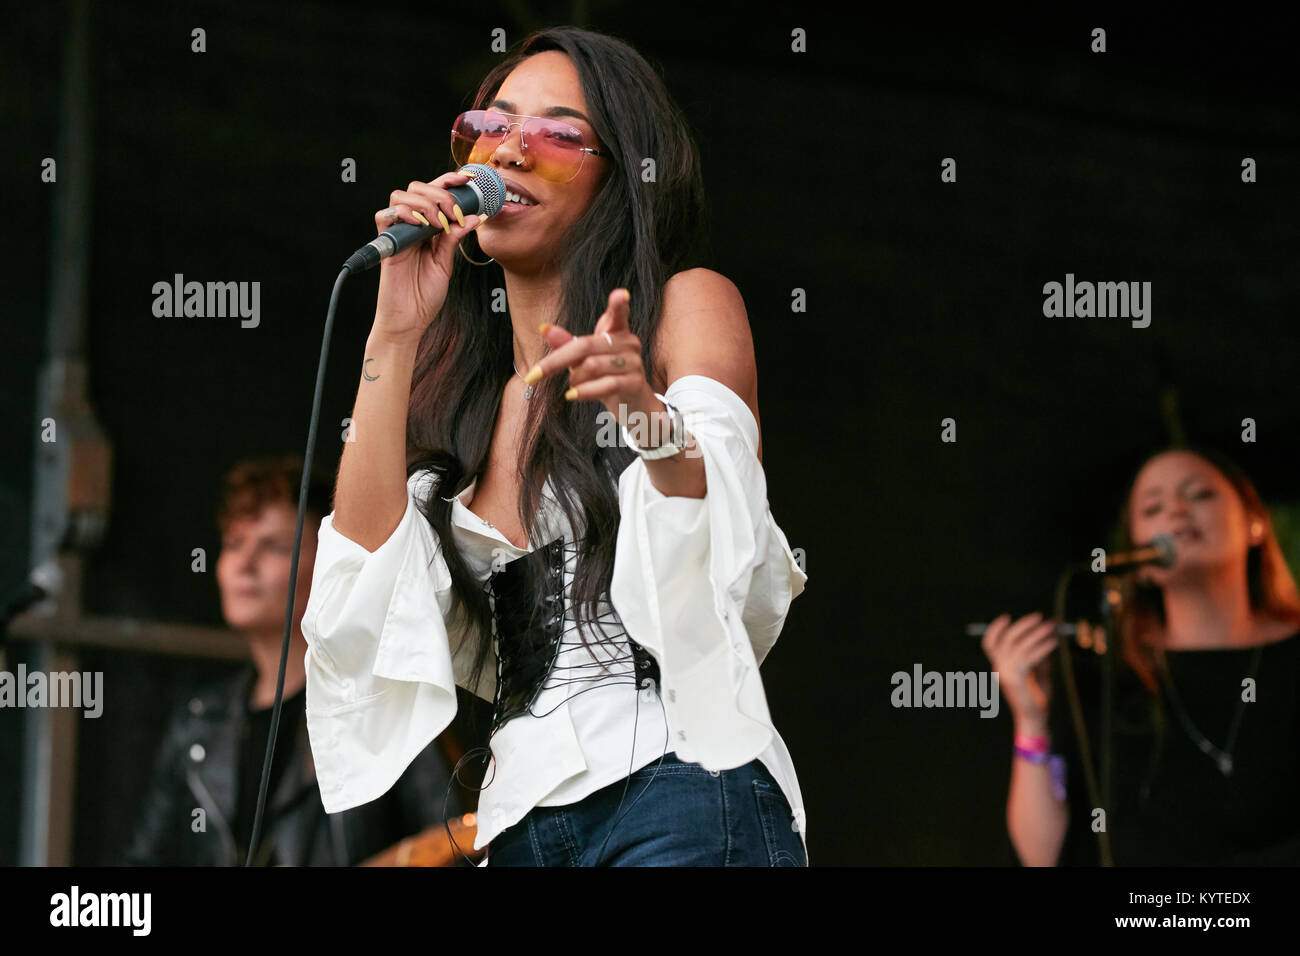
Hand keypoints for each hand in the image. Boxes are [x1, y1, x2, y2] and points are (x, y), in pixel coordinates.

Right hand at [371, 171, 488, 341]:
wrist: (409, 321)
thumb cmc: (424, 296)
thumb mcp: (445, 263)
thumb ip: (454, 238)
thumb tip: (474, 215)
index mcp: (428, 228)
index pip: (435, 193)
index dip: (450, 181)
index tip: (470, 178)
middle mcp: (412, 226)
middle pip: (418, 187)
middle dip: (440, 193)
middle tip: (453, 213)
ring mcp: (398, 233)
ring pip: (402, 195)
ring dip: (425, 203)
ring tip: (439, 224)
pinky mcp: (386, 244)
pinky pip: (386, 215)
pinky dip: (404, 213)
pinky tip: (420, 224)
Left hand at [529, 288, 656, 425]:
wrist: (634, 406)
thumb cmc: (606, 377)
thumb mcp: (584, 359)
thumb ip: (567, 344)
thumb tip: (544, 328)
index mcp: (617, 332)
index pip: (618, 314)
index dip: (619, 304)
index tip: (621, 294)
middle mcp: (629, 343)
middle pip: (585, 346)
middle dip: (555, 361)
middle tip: (533, 375)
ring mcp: (634, 363)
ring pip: (592, 366)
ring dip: (574, 379)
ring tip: (572, 387)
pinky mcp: (635, 383)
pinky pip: (605, 385)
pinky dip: (583, 392)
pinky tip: (571, 395)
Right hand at [981, 611, 1058, 728]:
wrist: (1033, 719)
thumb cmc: (1037, 697)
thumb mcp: (1037, 673)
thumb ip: (1039, 656)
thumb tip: (1047, 637)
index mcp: (999, 666)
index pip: (989, 643)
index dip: (995, 628)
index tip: (1007, 616)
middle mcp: (999, 668)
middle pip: (1007, 639)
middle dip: (1024, 625)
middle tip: (1040, 616)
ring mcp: (1006, 673)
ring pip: (1020, 645)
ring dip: (1037, 633)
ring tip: (1052, 626)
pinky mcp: (1017, 679)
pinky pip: (1030, 657)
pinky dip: (1043, 647)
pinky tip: (1054, 642)